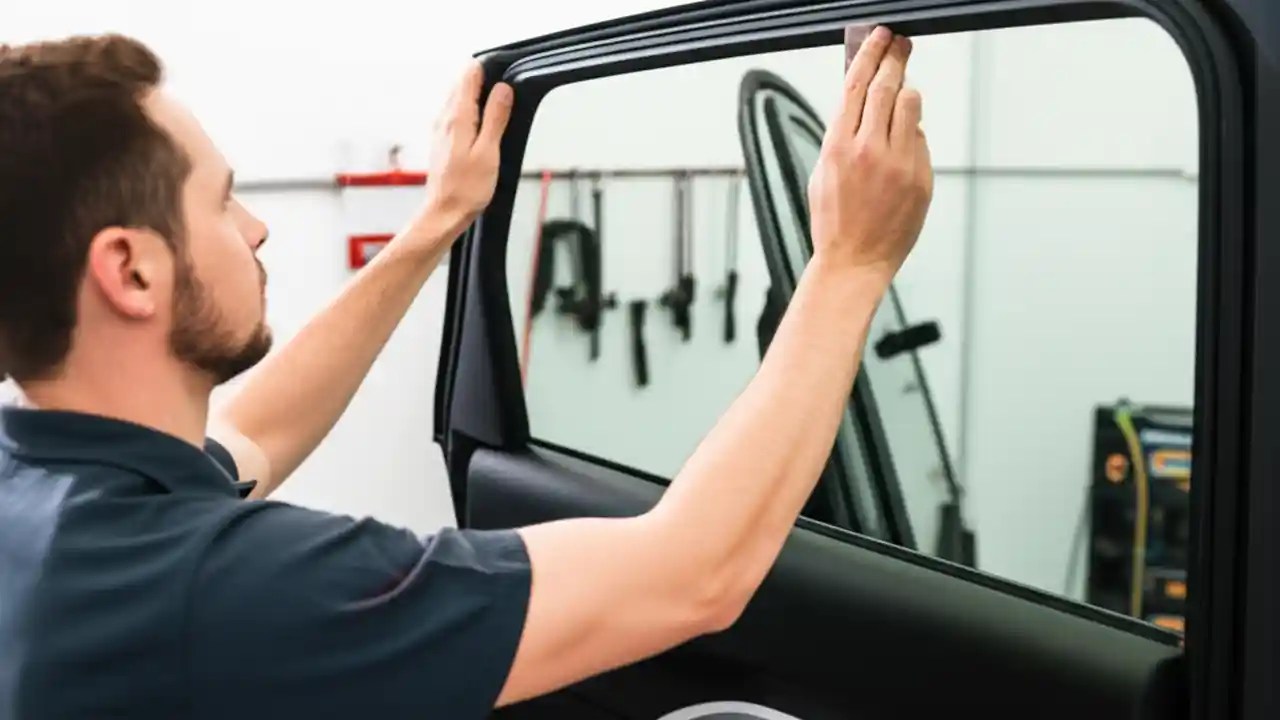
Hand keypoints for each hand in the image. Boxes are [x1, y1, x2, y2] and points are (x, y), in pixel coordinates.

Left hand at [415, 60, 514, 240]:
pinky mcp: (443, 141)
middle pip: (463, 84)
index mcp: (458, 117)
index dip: (488, 69)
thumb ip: (496, 117)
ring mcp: (442, 129)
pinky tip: (484, 126)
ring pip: (460, 99)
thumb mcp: (489, 151)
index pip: (469, 74)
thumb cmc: (466, 189)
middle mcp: (445, 119)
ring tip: (500, 107)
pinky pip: (457, 115)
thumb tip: (503, 89)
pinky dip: (472, 113)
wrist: (444, 213)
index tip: (505, 75)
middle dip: (485, 81)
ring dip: (479, 98)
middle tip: (507, 92)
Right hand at [807, 27, 932, 279]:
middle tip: (901, 44)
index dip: (870, 54)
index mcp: (838, 146)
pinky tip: (899, 156)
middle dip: (896, 60)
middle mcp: (870, 150)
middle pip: (888, 86)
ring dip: (907, 97)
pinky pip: (921, 141)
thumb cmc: (834, 221)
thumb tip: (861, 102)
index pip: (856, 85)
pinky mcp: (922, 178)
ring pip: (912, 107)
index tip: (880, 37)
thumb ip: (842, 135)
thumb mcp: (823, 172)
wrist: (854, 262)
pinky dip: (912, 139)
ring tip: (899, 103)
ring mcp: (900, 163)